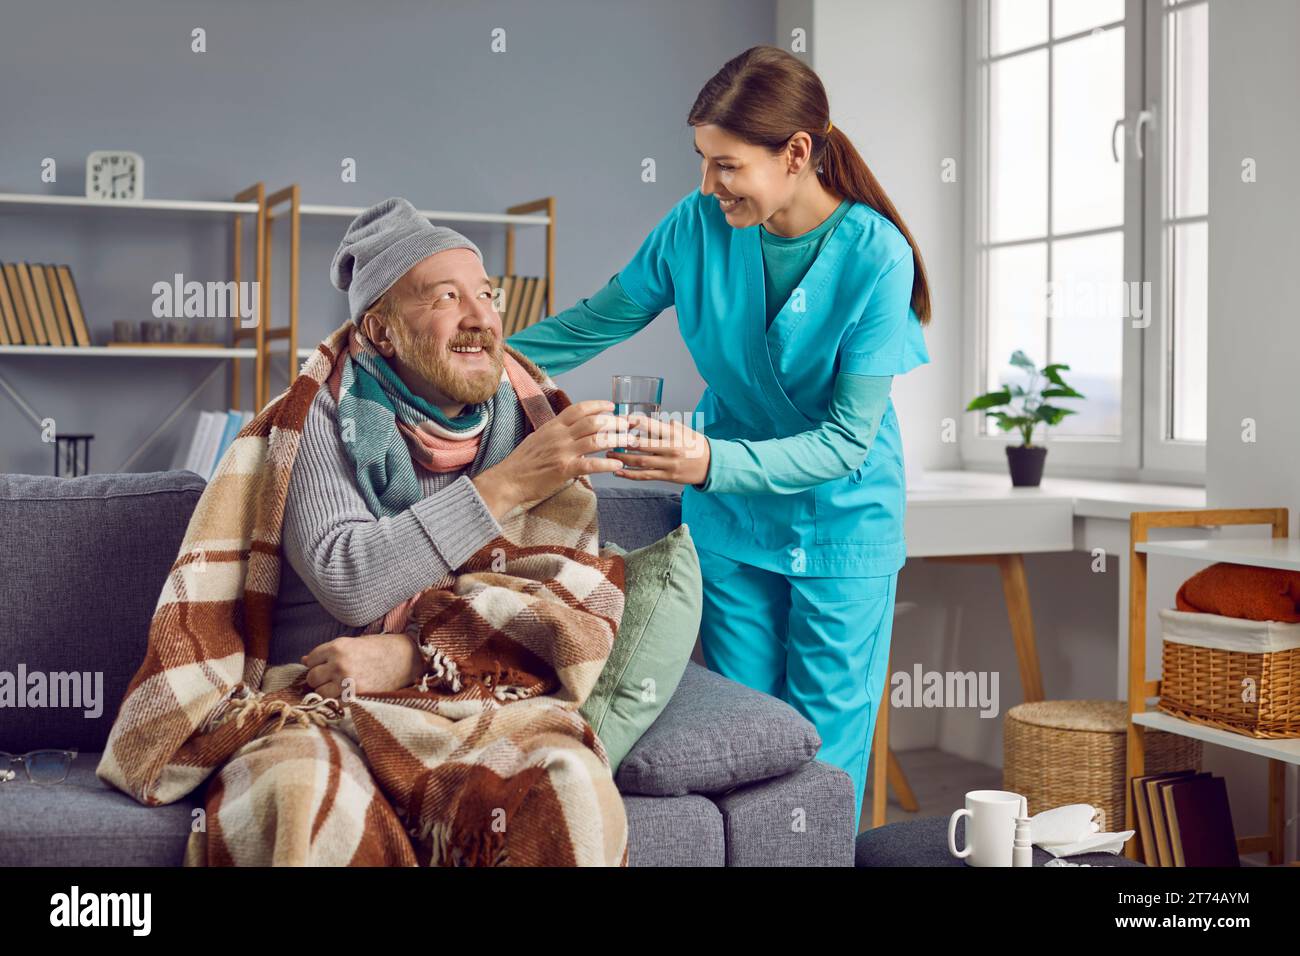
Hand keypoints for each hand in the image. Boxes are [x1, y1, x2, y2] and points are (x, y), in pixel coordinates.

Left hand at [301, 633, 422, 698]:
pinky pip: (334, 702)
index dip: (317, 663)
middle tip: (332, 677)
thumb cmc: (381, 648)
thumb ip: (329, 652)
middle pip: (312, 677)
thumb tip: (304, 660)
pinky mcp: (355, 696)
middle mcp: (339, 664)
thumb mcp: (354, 643)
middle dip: (319, 678)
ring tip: (339, 686)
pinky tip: (347, 693)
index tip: (325, 666)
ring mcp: (346, 682)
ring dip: (326, 691)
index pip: (311, 659)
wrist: (407, 659)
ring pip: (319, 692)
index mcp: (338, 647)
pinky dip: (337, 700)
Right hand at [472, 399, 625, 516]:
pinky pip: (591, 464)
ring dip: (617, 440)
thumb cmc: (523, 462)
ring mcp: (562, 451)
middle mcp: (559, 435)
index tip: (612, 406)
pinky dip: (607, 464)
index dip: (598, 405)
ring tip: (630, 442)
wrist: (508, 480)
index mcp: (553, 426)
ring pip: (596, 440)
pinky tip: (617, 465)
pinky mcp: (564, 469)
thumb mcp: (538, 438)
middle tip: (629, 425)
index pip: (579, 409)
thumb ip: (556, 432)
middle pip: (594, 422)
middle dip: (615, 422)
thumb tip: (572, 428)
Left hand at [607, 413, 710, 485]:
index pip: (650, 425)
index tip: (619, 420)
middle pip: (641, 445)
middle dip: (622, 442)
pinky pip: (645, 475)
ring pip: (641, 461)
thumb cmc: (695, 444)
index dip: (633, 422)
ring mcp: (668, 463)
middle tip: (607, 439)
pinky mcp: (667, 476)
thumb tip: (647, 419)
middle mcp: (670, 448)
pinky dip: (630, 474)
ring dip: (623, 458)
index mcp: (673, 433)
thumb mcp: (684, 430)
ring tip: (609, 454)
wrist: (711, 464)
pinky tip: (618, 471)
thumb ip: (666, 425)